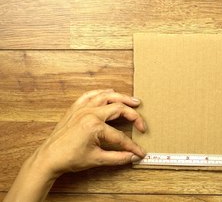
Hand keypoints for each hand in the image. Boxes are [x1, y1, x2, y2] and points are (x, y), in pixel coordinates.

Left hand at [4, 89, 146, 201]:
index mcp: (94, 126)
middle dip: (133, 116)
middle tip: (142, 124)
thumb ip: (118, 158)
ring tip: (134, 101)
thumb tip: (132, 157)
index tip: (139, 152)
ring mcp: (82, 108)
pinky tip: (110, 93)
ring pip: (106, 96)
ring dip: (122, 98)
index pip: (120, 136)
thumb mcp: (97, 160)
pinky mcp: (75, 108)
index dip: (132, 145)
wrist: (48, 158)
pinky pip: (90, 95)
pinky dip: (102, 93)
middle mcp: (89, 113)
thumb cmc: (69, 159)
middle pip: (118, 109)